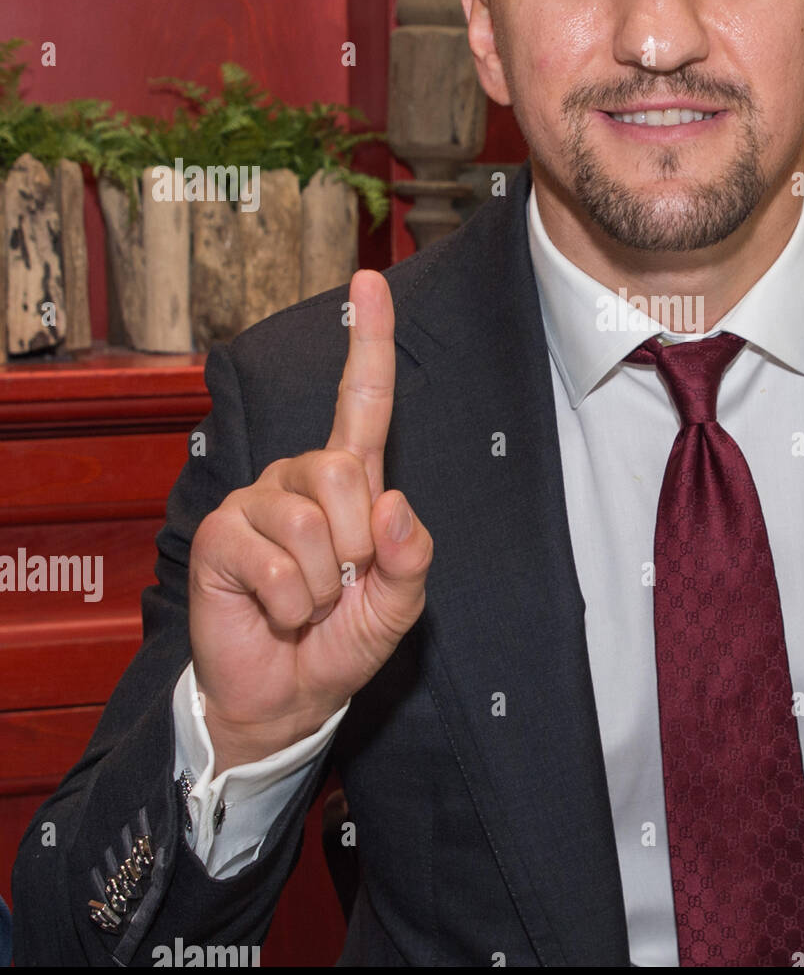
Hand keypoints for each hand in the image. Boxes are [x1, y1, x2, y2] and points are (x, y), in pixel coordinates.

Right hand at [188, 270, 432, 773]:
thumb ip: (412, 557)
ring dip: (322, 584)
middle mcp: (300, 479)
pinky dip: (289, 602)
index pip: (363, 401)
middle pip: (344, 470)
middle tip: (341, 582)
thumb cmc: (342, 638)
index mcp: (351, 482)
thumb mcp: (399, 603)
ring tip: (306, 601)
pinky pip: (273, 560)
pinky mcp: (220, 535)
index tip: (371, 278)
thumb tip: (394, 506)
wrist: (289, 696)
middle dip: (357, 544)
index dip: (370, 340)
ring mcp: (255, 503)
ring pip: (310, 523)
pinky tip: (277, 611)